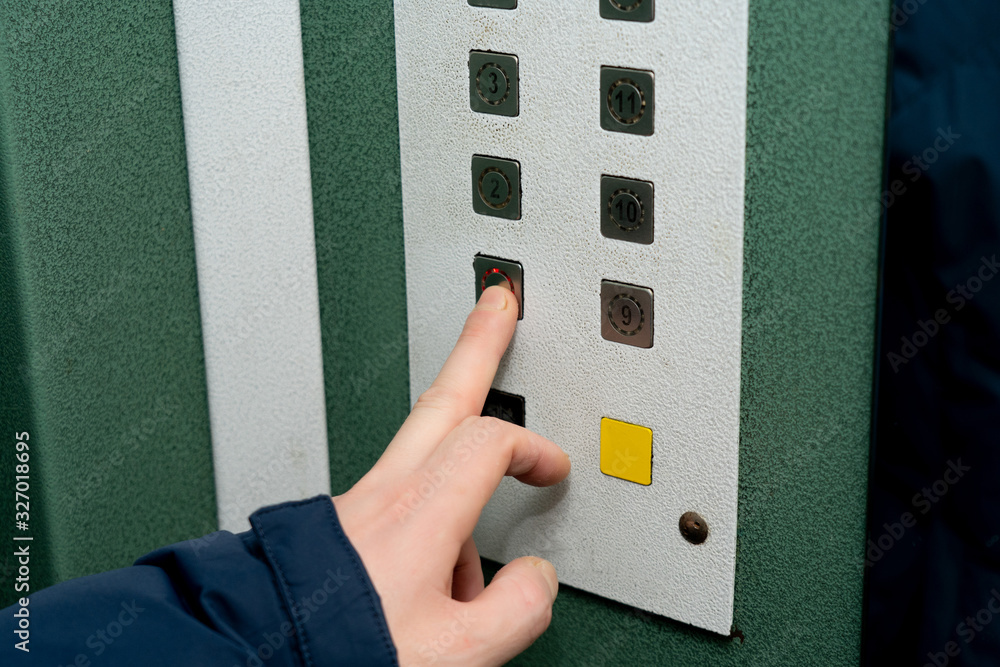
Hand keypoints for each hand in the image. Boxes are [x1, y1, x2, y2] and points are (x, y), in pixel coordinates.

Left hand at [332, 284, 570, 665]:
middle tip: (495, 305)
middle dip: (475, 347)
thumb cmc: (348, 653)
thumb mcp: (460, 653)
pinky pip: (398, 501)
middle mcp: (384, 496)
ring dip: (455, 473)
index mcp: (421, 513)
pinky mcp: (338, 525)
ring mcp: (356, 505)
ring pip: (419, 454)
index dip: (532, 446)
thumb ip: (517, 610)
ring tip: (468, 555)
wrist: (262, 663)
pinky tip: (431, 587)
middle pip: (442, 398)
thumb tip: (535, 580)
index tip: (552, 465)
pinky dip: (427, 521)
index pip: (490, 443)